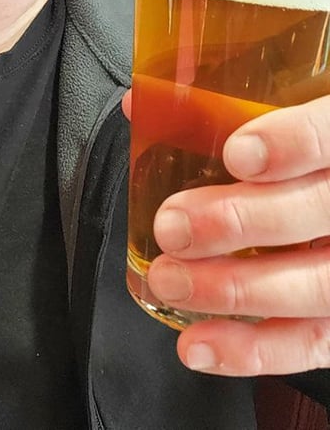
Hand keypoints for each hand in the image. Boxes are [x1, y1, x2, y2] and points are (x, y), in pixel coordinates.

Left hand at [124, 91, 329, 375]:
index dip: (291, 143)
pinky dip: (253, 351)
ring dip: (236, 290)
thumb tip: (138, 104)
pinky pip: (312, 343)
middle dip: (241, 222)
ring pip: (317, 285)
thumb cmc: (297, 145)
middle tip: (174, 226)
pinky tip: (198, 345)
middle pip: (320, 212)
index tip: (238, 154)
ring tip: (171, 281)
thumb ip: (217, 100)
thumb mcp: (280, 102)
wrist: (323, 181)